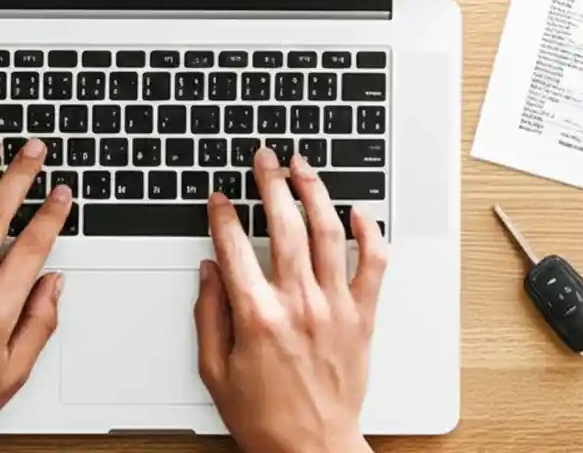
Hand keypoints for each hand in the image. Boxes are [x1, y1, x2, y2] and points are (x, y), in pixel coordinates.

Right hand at [195, 148, 388, 452]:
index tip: (219, 196)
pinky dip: (369, 232)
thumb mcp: (215, 371)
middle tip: (264, 158)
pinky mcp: (363, 316)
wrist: (313, 448)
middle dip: (270, 183)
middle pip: (285, 226)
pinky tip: (357, 210)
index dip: (223, 214)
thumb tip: (209, 270)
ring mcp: (335, 307)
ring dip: (314, 192)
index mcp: (257, 317)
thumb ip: (209, 315)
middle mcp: (299, 305)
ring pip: (328, 233)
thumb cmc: (264, 416)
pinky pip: (373, 264)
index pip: (234, 247)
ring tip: (302, 167)